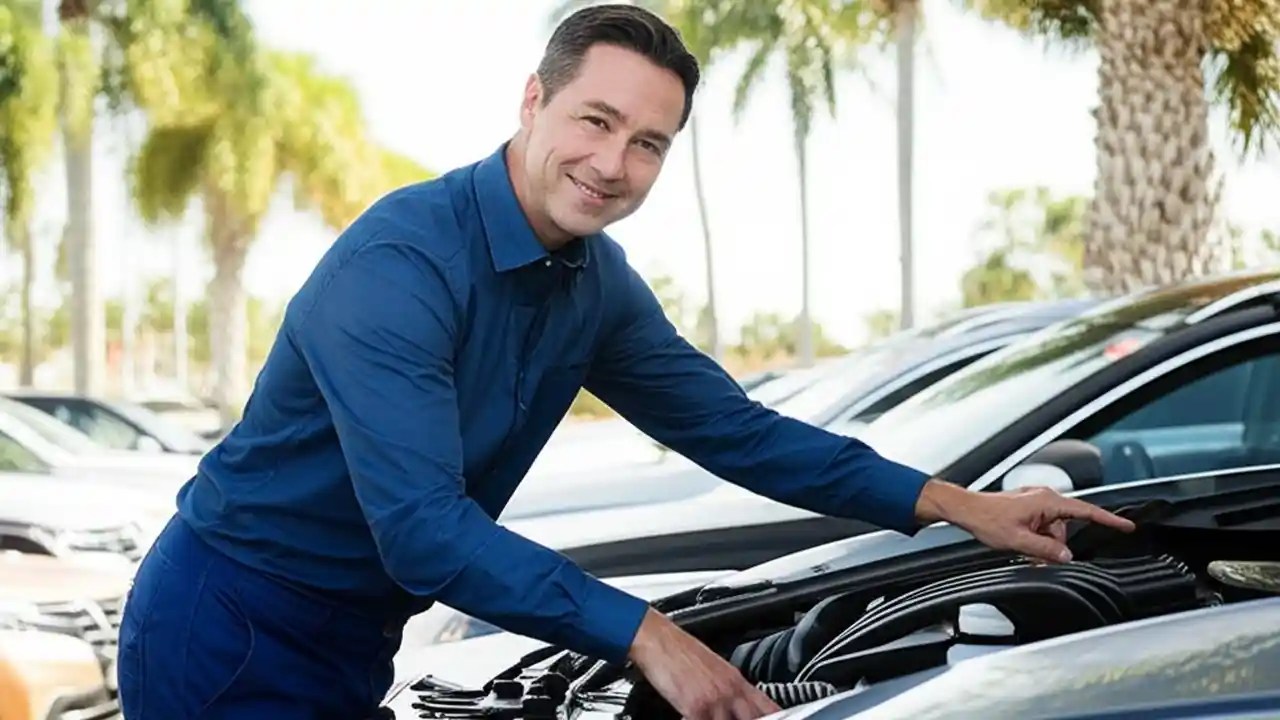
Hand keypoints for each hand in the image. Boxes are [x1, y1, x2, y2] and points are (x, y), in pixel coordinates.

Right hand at [629, 608, 780, 718]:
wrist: (657, 638)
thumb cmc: (680, 650)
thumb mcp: (714, 666)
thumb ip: (729, 686)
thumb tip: (739, 703)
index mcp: (737, 680)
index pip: (769, 707)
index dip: (778, 717)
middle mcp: (730, 691)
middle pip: (756, 719)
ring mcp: (714, 701)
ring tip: (714, 717)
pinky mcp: (695, 708)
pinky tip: (692, 718)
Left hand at [915, 479, 1135, 562]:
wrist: (966, 509)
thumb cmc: (986, 519)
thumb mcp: (1018, 540)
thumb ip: (1046, 549)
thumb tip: (1066, 556)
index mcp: (1047, 501)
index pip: (1086, 511)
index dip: (1108, 520)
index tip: (1126, 526)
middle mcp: (1045, 498)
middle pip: (1066, 528)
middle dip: (1055, 545)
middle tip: (1035, 555)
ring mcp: (1036, 502)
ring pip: (1053, 531)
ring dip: (1043, 544)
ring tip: (1022, 548)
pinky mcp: (1028, 507)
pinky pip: (1042, 527)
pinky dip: (1036, 538)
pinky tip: (1021, 543)